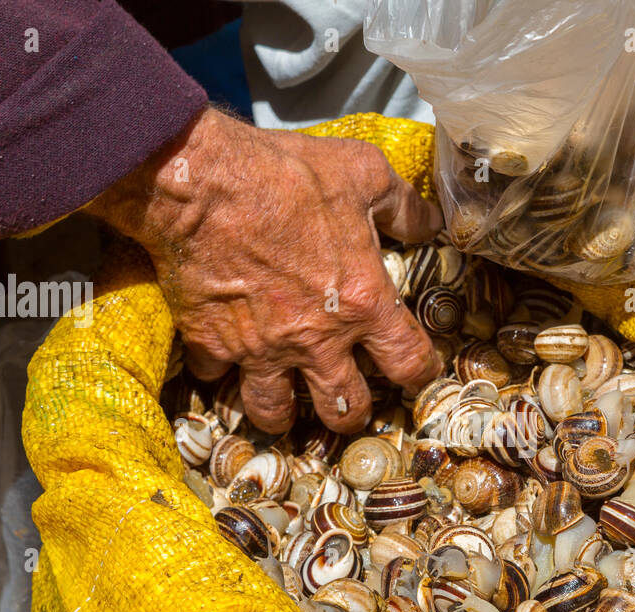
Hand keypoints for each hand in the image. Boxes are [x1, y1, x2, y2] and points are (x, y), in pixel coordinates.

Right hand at [89, 107, 443, 432]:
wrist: (204, 181)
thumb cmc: (288, 174)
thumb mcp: (363, 173)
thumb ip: (402, 206)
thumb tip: (431, 223)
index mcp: (363, 303)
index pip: (408, 362)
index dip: (419, 375)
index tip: (416, 376)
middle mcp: (317, 339)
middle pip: (344, 408)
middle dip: (351, 414)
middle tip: (347, 404)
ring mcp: (263, 347)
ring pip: (275, 412)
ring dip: (282, 415)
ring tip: (284, 408)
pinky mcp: (212, 342)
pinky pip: (215, 376)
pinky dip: (217, 372)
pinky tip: (221, 361)